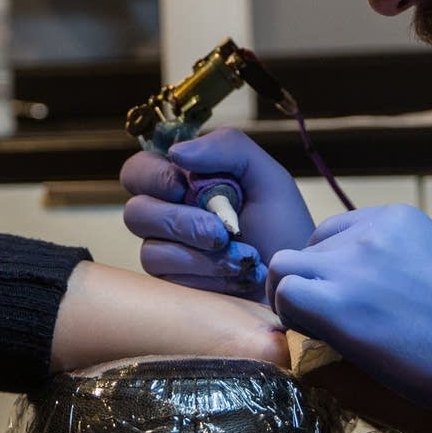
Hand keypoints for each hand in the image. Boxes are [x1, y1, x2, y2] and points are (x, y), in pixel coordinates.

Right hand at [120, 127, 317, 298]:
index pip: (139, 170)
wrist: (296, 279)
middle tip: (219, 231)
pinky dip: (208, 273)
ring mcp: (168, 252)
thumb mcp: (266, 176)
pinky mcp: (174, 284)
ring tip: (243, 255)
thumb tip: (175, 152)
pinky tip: (237, 275)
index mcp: (184, 182)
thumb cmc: (284, 227)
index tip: (183, 185)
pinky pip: (169, 277)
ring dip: (201, 253)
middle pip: (135, 212)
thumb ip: (227, 147)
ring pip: (150, 250)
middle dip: (179, 221)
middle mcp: (167, 215)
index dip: (153, 176)